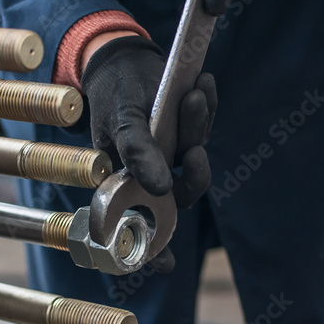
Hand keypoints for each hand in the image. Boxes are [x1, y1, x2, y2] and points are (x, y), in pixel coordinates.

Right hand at [81, 35, 216, 270]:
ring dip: (200, 125)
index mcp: (127, 178)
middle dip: (196, 174)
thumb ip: (137, 153)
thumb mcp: (121, 121)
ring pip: (198, 153)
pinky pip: (207, 125)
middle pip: (185, 192)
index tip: (166, 265)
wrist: (123, 58)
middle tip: (195, 150)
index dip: (154, 248)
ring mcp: (173, 151)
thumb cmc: (114, 93)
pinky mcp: (189, 128)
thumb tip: (159, 189)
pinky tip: (203, 83)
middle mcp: (152, 171)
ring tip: (194, 94)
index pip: (142, 222)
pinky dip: (209, 105)